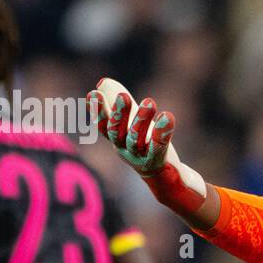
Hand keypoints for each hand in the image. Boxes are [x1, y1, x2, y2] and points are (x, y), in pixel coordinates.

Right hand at [87, 84, 206, 215]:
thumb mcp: (132, 125)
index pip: (103, 125)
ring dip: (142, 120)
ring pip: (137, 140)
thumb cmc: (147, 147)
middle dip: (118, 114)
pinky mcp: (158, 164)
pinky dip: (162, 132)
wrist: (168, 180)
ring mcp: (140, 159)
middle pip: (117, 133)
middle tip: (123, 95)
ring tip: (150, 102)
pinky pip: (158, 147)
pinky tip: (168, 117)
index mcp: (117, 140)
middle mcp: (125, 150)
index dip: (97, 111)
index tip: (93, 93)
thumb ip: (121, 106)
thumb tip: (103, 82)